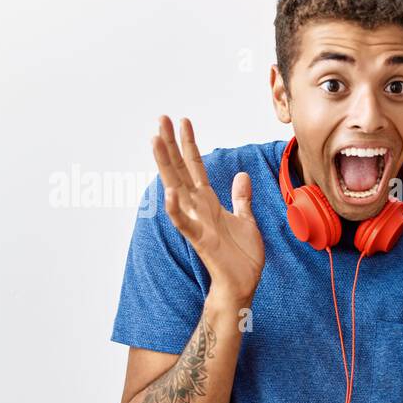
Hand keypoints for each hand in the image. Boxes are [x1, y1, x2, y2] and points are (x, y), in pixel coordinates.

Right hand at [151, 115, 263, 303]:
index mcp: (209, 202)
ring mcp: (196, 222)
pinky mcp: (200, 240)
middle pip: (180, 171)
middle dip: (171, 144)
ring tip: (155, 141)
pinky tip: (170, 192)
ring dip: (165, 165)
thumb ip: (241, 198)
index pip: (195, 167)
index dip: (189, 144)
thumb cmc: (241, 255)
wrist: (242, 283)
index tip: (182, 121)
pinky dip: (175, 209)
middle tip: (160, 119)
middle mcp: (198, 208)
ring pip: (176, 189)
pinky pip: (184, 223)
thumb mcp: (247, 219)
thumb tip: (242, 174)